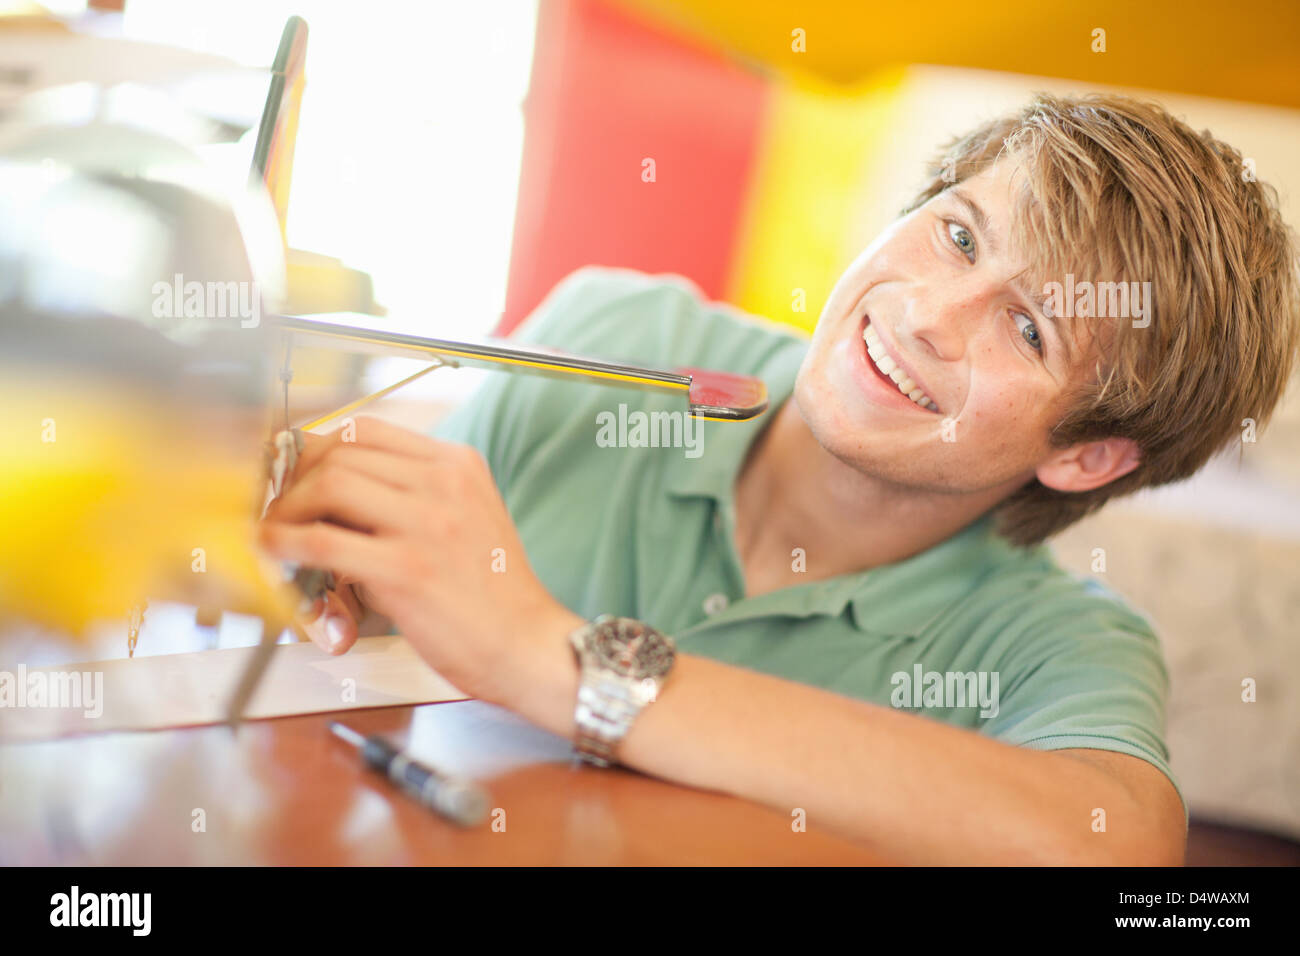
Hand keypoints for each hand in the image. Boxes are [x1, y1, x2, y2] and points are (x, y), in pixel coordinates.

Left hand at [258, 416, 580, 701]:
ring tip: (277, 533)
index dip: (316, 446)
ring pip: (328, 485)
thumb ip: (411, 498)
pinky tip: (275, 554)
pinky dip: (286, 544)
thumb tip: (334, 494)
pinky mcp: (407, 568)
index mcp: (459, 464)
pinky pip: (324, 542)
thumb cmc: (492, 593)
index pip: (367, 429)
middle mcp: (445, 482)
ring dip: (288, 509)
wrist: (527, 644)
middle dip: (295, 477)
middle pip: (341, 451)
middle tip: (278, 507)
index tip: (294, 472)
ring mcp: (427, 522)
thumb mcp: (465, 519)